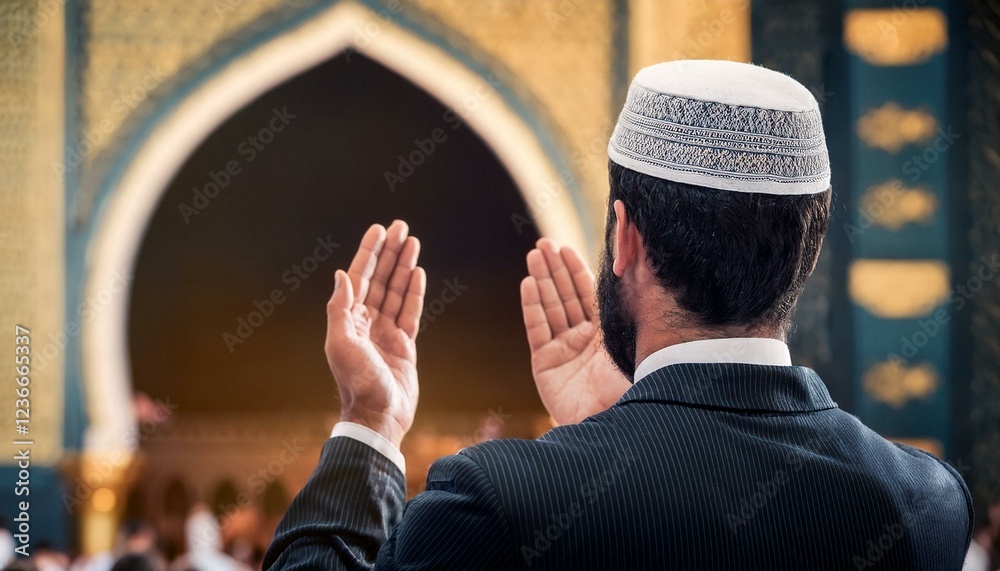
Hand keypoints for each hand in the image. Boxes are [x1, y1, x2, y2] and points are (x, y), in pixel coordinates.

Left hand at [325, 220, 425, 447]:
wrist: (379, 416)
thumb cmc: (357, 383)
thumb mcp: (341, 345)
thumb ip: (340, 310)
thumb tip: (341, 275)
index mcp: (349, 320)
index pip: (360, 277)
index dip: (369, 252)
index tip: (379, 230)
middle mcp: (366, 322)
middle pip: (380, 278)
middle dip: (390, 252)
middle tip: (401, 227)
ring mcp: (385, 332)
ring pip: (396, 290)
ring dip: (403, 266)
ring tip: (413, 242)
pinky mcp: (404, 344)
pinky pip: (410, 311)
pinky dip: (414, 291)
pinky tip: (418, 272)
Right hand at [520, 239, 630, 424]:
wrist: (613, 424)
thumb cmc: (632, 388)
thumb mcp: (636, 343)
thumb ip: (633, 311)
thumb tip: (640, 269)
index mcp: (608, 333)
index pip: (589, 294)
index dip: (576, 270)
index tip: (565, 247)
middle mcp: (585, 339)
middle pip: (566, 295)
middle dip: (555, 268)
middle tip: (544, 243)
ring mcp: (563, 350)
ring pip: (551, 306)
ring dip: (542, 280)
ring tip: (534, 254)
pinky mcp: (544, 364)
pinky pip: (537, 328)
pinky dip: (532, 306)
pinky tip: (528, 283)